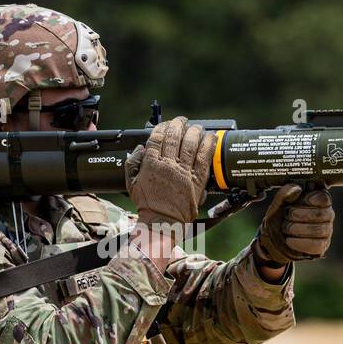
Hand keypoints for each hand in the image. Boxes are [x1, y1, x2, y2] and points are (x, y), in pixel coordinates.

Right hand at [125, 116, 215, 232]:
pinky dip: (208, 145)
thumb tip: (140, 147)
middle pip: (174, 137)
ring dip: (194, 131)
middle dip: (179, 125)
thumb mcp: (131, 183)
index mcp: (151, 164)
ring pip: (190, 144)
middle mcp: (167, 166)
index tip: (166, 124)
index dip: (162, 127)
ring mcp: (183, 172)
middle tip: (182, 121)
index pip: (157, 138)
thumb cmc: (147, 204)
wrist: (162, 222)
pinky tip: (210, 137)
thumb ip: (133, 163)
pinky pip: (204, 158)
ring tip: (196, 127)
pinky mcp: (197, 180)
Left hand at [255, 183, 334, 265]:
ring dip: (299, 229)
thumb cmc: (279, 218)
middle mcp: (326, 215)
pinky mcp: (321, 245)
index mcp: (317, 201)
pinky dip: (300, 243)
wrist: (273, 240)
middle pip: (322, 214)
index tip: (306, 200)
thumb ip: (285, 194)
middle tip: (287, 215)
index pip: (324, 198)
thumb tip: (297, 188)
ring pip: (319, 230)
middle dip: (301, 214)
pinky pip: (316, 245)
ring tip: (286, 228)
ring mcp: (326, 231)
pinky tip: (289, 240)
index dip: (316, 198)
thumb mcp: (277, 205)